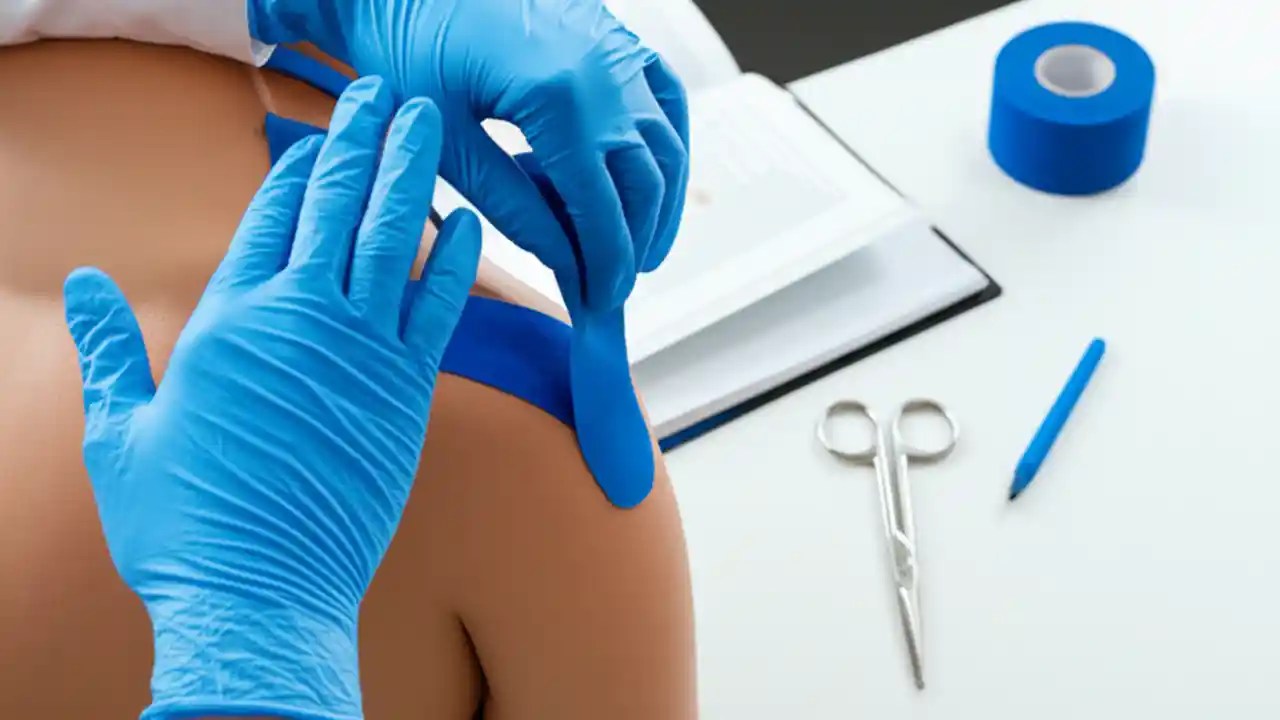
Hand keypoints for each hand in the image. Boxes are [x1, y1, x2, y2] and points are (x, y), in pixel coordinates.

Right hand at [63, 77, 479, 719]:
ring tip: (421, 122)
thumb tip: (87, 286)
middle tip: (377, 93)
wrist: (259, 595)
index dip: (294, 171)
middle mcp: (299, 323)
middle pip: (332, 209)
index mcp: (229, 323)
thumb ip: (112, 351)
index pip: (267, 219)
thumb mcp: (122, 432)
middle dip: (355, 143)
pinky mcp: (407, 392)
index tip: (313, 138)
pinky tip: (468, 222)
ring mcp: (360, 354)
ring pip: (390, 240)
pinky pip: (438, 308)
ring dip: (408, 175)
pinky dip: (454, 261)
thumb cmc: (185, 522)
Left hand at [251, 0, 690, 312]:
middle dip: (636, 243)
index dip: (608, 263)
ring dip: (659, 203)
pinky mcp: (614, 35)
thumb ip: (511, 205)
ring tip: (639, 250)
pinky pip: (663, 97)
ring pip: (664, 142)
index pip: (603, 206)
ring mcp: (616, 47)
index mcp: (557, 96)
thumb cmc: (407, 46)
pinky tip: (651, 179)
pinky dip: (665, 144)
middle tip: (616, 286)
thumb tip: (565, 261)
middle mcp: (602, 68)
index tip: (603, 301)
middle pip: (645, 180)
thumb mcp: (446, 140)